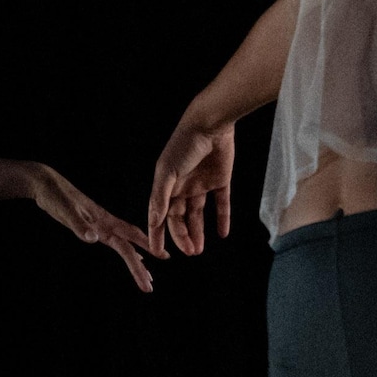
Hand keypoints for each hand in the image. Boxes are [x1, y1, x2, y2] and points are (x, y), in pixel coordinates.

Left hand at [22, 164, 157, 289]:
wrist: (46, 184)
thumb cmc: (55, 196)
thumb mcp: (65, 211)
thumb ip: (79, 225)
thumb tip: (94, 239)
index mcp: (103, 221)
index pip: (126, 244)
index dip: (140, 258)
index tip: (155, 268)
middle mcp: (106, 224)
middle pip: (129, 247)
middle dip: (140, 266)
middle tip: (150, 284)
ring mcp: (100, 225)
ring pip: (124, 244)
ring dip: (136, 259)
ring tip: (147, 274)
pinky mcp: (93, 225)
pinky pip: (116, 241)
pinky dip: (126, 250)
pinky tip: (133, 255)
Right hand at [144, 108, 241, 259]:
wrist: (210, 124)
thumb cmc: (183, 145)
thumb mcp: (168, 172)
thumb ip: (161, 198)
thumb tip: (153, 221)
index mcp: (166, 185)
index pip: (160, 215)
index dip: (158, 234)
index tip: (158, 252)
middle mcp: (182, 187)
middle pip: (180, 218)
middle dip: (182, 236)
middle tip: (190, 252)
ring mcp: (201, 184)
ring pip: (198, 215)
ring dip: (198, 232)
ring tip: (200, 249)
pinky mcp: (220, 180)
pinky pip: (221, 204)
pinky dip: (222, 219)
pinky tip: (223, 234)